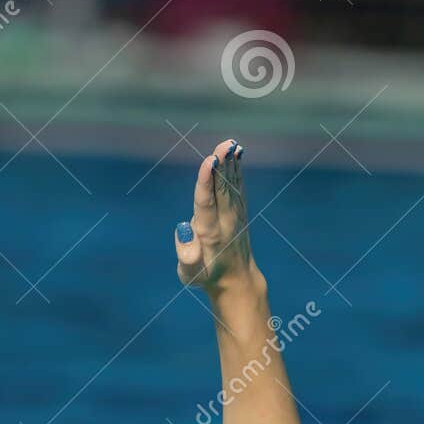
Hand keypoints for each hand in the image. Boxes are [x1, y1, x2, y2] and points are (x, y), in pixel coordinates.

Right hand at [175, 137, 260, 293]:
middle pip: (222, 190)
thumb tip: (184, 227)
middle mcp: (225, 221)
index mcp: (210, 234)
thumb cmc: (205, 276)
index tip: (209, 163)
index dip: (207, 182)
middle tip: (224, 145)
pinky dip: (236, 169)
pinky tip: (236, 153)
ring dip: (230, 164)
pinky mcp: (238, 210)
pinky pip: (237, 186)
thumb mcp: (189, 275)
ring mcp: (234, 214)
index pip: (207, 203)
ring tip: (230, 144)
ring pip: (231, 185)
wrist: (236, 279)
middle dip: (222, 167)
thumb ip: (186, 254)